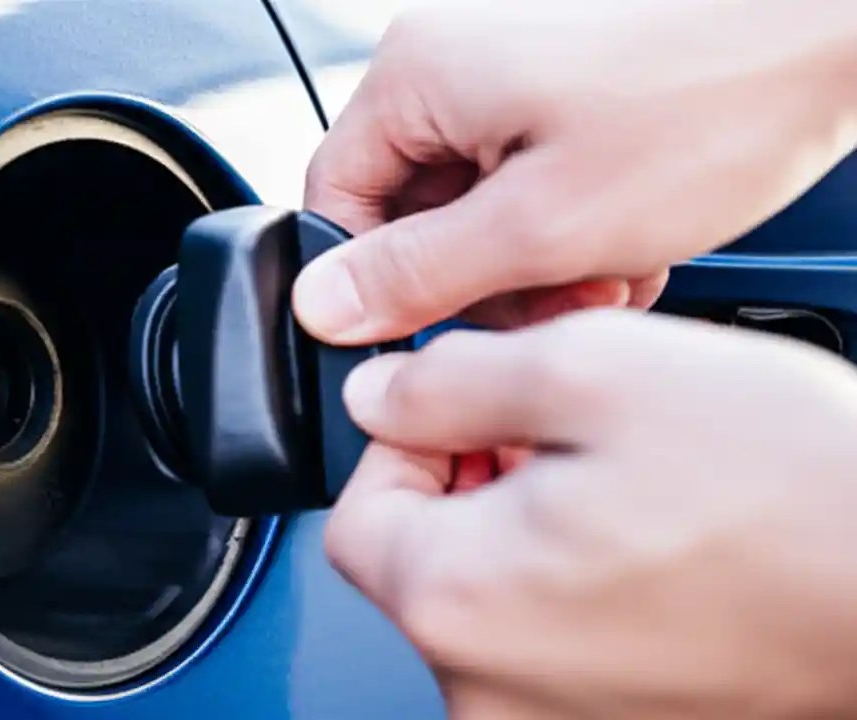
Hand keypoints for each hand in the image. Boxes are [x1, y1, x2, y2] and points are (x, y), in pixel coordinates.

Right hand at [294, 0, 856, 342]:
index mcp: (417, 77)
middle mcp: (451, 60)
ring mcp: (508, 69)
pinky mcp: (560, 84)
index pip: (335, 203)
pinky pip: (525, 178)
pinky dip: (564, 226)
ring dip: (529, 264)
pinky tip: (621, 249)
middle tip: (544, 307)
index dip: (372, 287)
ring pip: (474, 204)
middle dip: (475, 280)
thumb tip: (323, 306)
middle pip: (409, 209)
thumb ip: (416, 276)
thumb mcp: (541, 226)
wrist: (833, 32)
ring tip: (602, 277)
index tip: (417, 335)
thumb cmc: (712, 103)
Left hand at [326, 309, 856, 717]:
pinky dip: (574, 580)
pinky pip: (553, 642)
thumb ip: (447, 382)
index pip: (355, 517)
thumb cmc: (786, 488)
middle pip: (423, 562)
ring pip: (492, 598)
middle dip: (471, 478)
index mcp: (457, 602)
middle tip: (554, 428)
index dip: (403, 444)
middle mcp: (490, 691)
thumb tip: (378, 395)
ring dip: (528, 524)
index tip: (463, 408)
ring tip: (617, 476)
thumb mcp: (590, 369)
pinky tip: (645, 534)